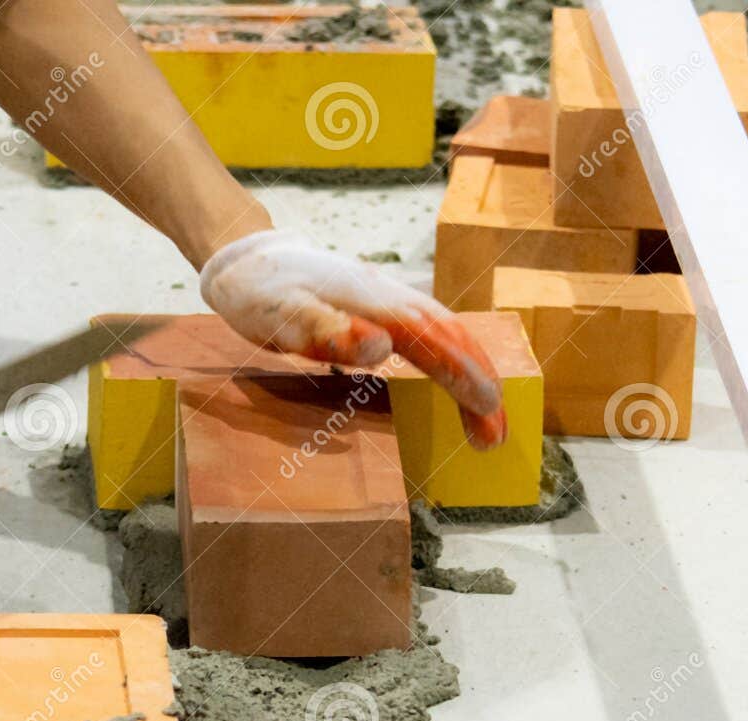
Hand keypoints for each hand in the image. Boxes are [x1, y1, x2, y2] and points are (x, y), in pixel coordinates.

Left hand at [200, 230, 505, 448]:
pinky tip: (461, 380)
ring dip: (474, 372)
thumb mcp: (279, 314)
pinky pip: (434, 334)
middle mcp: (391, 296)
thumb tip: (381, 347)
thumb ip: (326, 329)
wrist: (250, 258)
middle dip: (481, 382)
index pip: (431, 337)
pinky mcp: (386, 310)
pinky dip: (455, 360)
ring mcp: (392, 301)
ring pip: (448, 333)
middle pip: (452, 335)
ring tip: (489, 415)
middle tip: (497, 434)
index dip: (462, 373)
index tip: (487, 408)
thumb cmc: (261, 291)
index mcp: (371, 300)